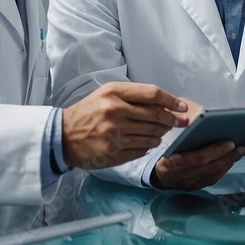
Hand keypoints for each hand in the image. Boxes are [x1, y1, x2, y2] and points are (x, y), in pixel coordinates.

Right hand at [62, 82, 187, 169]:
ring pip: (151, 134)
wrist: (62, 136)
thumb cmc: (89, 112)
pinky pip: (141, 149)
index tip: (182, 106)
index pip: (152, 94)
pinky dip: (149, 145)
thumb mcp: (107, 94)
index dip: (172, 100)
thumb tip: (164, 103)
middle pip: (155, 115)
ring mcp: (113, 133)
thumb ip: (133, 96)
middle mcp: (114, 111)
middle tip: (181, 122)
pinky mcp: (112, 151)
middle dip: (172, 119)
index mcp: (113, 92)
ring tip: (162, 131)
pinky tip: (148, 141)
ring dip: (161, 134)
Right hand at [151, 141, 244, 189]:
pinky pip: (215, 177)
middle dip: (227, 155)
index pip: (199, 158)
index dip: (215, 151)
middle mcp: (185, 175)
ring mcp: (193, 183)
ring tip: (240, 150)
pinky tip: (233, 158)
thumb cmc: (168, 156)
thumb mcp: (170, 147)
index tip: (229, 142)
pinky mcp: (200, 186)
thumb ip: (185, 141)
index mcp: (175, 163)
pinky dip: (226, 167)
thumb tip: (205, 127)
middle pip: (210, 166)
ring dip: (229, 161)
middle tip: (240, 144)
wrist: (163, 177)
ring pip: (215, 172)